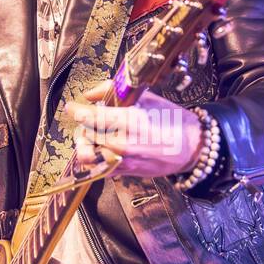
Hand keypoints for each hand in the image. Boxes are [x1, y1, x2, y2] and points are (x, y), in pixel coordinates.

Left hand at [69, 80, 202, 177]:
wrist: (192, 148)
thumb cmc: (172, 120)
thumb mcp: (146, 97)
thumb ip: (113, 91)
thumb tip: (90, 94)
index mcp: (129, 121)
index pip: (90, 116)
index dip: (77, 110)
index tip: (72, 107)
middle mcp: (122, 143)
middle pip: (86, 134)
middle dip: (83, 125)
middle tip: (87, 118)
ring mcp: (122, 160)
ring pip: (87, 154)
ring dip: (84, 144)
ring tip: (90, 136)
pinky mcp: (124, 172)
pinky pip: (99, 167)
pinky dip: (95, 157)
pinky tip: (102, 148)